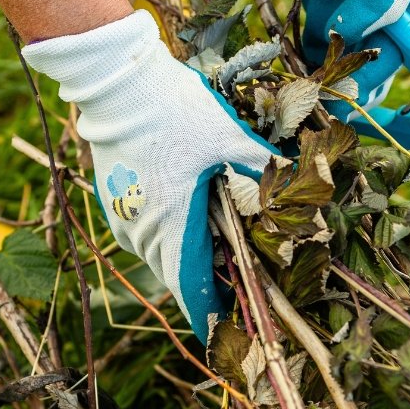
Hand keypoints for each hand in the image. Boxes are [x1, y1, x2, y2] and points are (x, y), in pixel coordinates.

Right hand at [22, 12, 275, 338]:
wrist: (115, 80)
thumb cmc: (174, 110)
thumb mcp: (230, 137)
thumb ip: (263, 170)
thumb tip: (295, 191)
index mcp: (171, 228)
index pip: (191, 291)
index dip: (213, 313)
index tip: (234, 328)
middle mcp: (141, 234)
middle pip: (179, 274)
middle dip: (211, 279)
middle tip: (246, 278)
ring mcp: (123, 218)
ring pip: (162, 252)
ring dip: (190, 253)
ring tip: (225, 243)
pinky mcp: (114, 200)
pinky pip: (147, 230)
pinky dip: (172, 231)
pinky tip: (195, 209)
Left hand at [290, 0, 409, 112]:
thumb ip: (377, 5)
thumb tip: (342, 36)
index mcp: (404, 22)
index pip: (391, 65)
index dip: (372, 80)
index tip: (348, 92)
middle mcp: (376, 28)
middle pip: (361, 75)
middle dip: (339, 86)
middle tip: (314, 91)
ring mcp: (346, 23)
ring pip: (332, 67)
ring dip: (314, 76)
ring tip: (297, 81)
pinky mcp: (316, 14)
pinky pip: (307, 47)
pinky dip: (297, 58)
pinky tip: (286, 62)